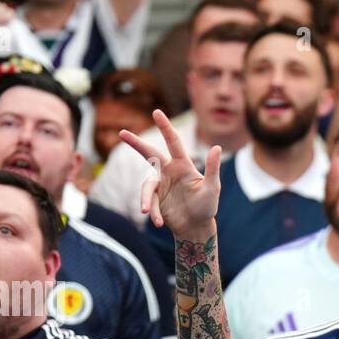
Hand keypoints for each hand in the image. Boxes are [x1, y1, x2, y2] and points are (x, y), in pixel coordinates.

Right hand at [120, 110, 222, 238]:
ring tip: (146, 212)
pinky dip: (153, 213)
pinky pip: (149, 203)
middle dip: (136, 143)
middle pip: (149, 154)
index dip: (165, 127)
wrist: (197, 227)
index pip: (173, 142)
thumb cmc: (207, 206)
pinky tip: (158, 222)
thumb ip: (212, 168)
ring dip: (145, 199)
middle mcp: (169, 172)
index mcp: (182, 165)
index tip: (156, 112)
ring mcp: (160, 185)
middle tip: (121, 133)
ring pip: (146, 186)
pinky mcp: (155, 199)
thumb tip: (216, 147)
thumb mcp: (211, 187)